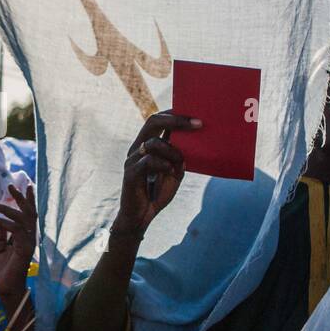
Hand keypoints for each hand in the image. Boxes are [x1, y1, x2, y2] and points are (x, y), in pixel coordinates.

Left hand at [0, 183, 36, 300]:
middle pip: (29, 212)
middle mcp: (28, 237)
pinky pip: (16, 231)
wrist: (6, 289)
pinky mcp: (24, 250)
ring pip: (23, 219)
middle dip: (21, 198)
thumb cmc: (4, 271)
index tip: (20, 187)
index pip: (26, 215)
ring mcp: (28, 243)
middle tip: (11, 186)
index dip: (25, 201)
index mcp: (23, 236)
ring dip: (8, 208)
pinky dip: (5, 223)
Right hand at [115, 111, 199, 235]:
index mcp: (147, 144)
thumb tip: (195, 141)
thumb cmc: (157, 192)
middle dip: (176, 120)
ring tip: (181, 162)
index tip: (196, 114)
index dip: (175, 113)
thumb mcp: (174, 171)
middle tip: (198, 123)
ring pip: (154, 142)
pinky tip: (171, 171)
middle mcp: (138, 147)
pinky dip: (163, 164)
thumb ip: (179, 156)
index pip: (158, 119)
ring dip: (173, 151)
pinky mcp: (131, 173)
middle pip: (153, 121)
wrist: (140, 217)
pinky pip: (149, 161)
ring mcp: (132, 159)